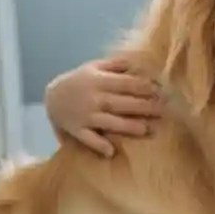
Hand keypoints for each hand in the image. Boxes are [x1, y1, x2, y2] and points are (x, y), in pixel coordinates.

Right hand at [45, 56, 163, 156]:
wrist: (51, 97)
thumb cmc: (79, 81)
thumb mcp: (94, 67)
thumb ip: (116, 64)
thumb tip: (140, 61)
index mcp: (99, 80)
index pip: (125, 83)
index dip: (144, 87)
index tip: (161, 90)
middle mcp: (94, 98)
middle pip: (121, 102)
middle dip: (143, 106)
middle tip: (162, 110)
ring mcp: (85, 115)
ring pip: (108, 121)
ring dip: (127, 126)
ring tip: (146, 129)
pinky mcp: (77, 130)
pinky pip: (88, 139)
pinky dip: (98, 145)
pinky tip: (110, 152)